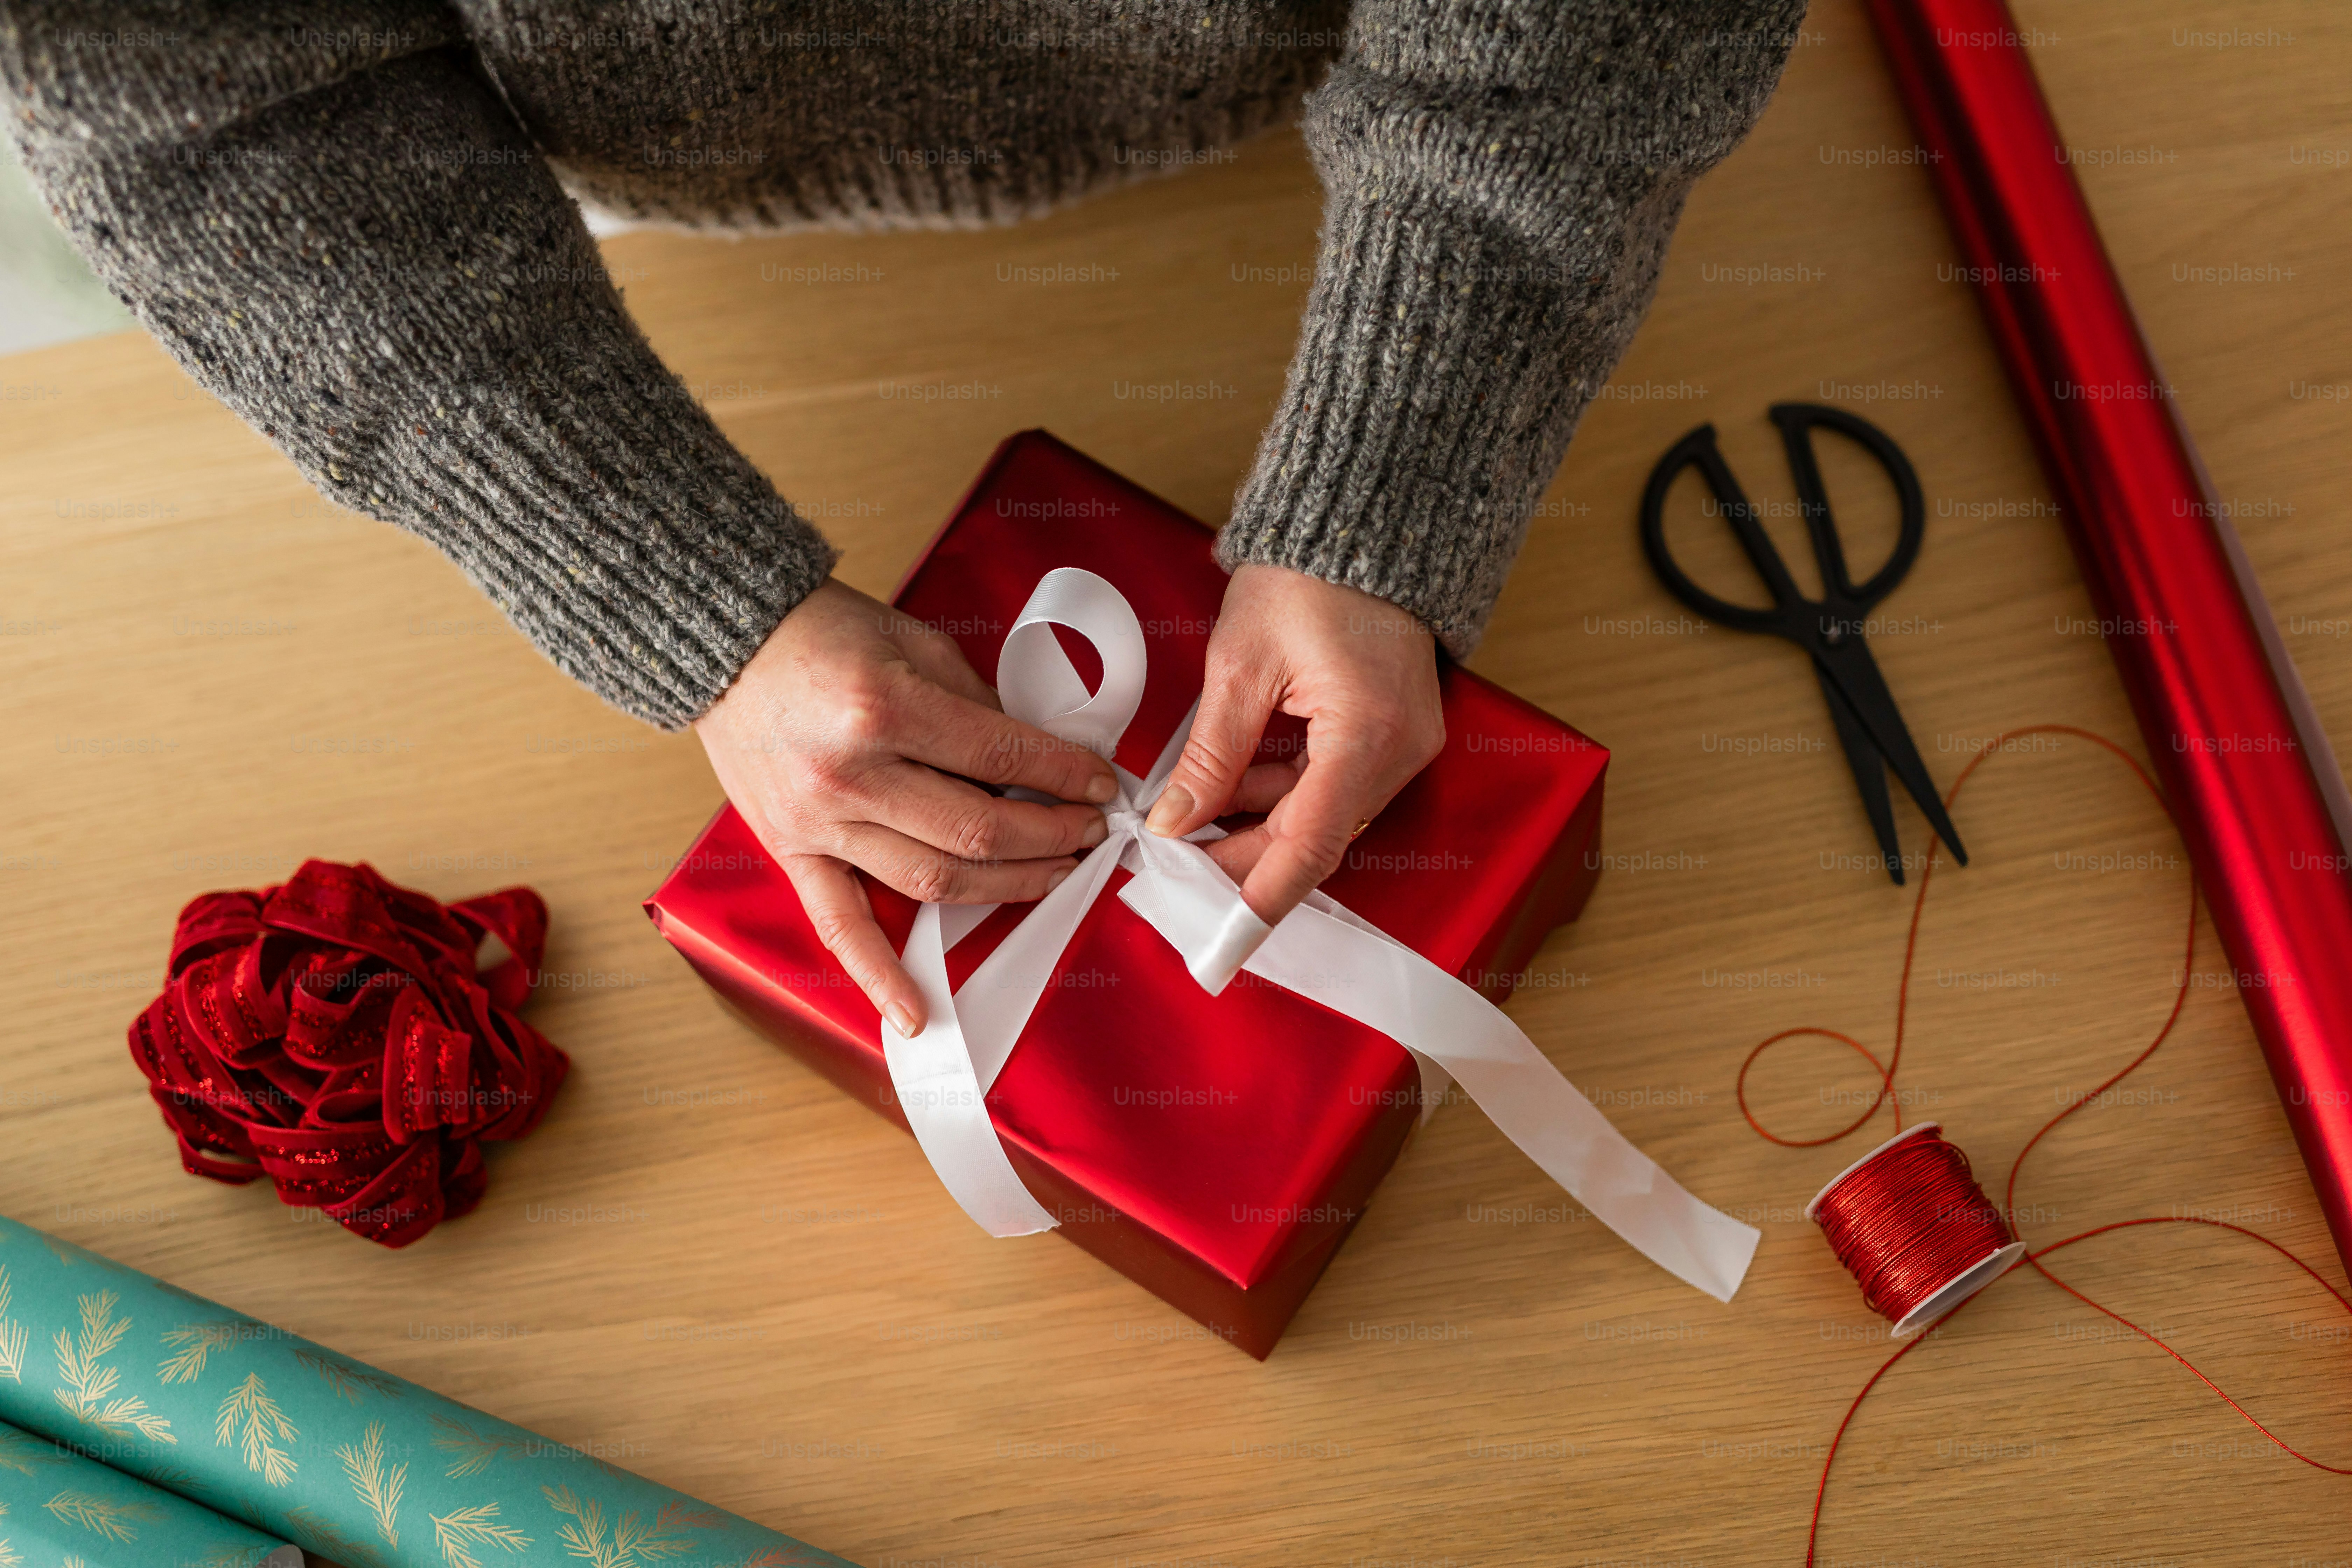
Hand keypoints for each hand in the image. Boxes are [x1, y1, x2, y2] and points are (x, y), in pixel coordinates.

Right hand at [694, 579, 1118, 1036]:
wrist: (726, 640)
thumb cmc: (819, 633)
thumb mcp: (914, 642)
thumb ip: (977, 705)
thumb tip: (1037, 760)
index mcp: (886, 708)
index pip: (1002, 758)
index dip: (1064, 775)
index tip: (1100, 783)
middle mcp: (851, 774)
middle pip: (977, 832)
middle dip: (1051, 835)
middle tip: (1089, 830)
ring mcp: (818, 821)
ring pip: (933, 881)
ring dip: (1006, 888)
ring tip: (1054, 875)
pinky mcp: (791, 851)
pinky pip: (838, 926)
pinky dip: (877, 976)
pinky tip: (916, 1016)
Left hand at [1147, 564, 1444, 924]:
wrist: (1363, 524)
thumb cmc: (1306, 577)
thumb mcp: (1240, 665)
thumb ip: (1210, 754)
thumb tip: (1175, 820)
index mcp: (1366, 733)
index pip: (1309, 844)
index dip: (1259, 894)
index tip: (1216, 930)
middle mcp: (1399, 750)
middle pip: (1315, 839)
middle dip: (1243, 859)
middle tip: (1176, 867)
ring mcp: (1405, 745)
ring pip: (1323, 818)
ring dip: (1259, 825)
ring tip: (1192, 821)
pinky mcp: (1393, 735)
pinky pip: (1335, 788)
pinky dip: (1284, 795)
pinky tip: (1236, 787)